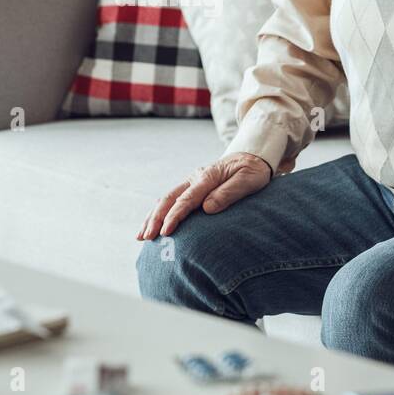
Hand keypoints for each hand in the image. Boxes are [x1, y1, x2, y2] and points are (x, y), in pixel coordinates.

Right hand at [136, 153, 272, 240]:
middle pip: (169, 199)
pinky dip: (158, 212)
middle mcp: (194, 178)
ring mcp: (190, 181)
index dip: (174, 216)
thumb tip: (207, 208)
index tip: (165, 232)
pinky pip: (171, 199)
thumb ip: (228, 193)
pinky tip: (150, 224)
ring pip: (166, 199)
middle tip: (146, 237)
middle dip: (155, 219)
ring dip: (152, 217)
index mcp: (207, 177)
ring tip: (141, 235)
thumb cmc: (252, 171)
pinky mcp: (190, 186)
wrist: (251, 157)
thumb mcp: (247, 181)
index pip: (186, 199)